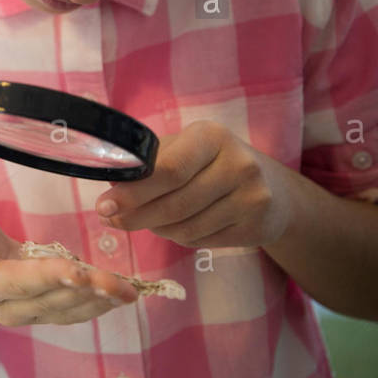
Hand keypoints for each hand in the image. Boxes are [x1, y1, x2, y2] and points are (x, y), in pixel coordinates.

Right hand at [0, 210, 135, 326]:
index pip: (20, 282)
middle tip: (119, 284)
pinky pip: (75, 313)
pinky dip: (100, 304)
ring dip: (100, 301)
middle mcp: (7, 309)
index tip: (79, 271)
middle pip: (51, 300)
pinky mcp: (46, 315)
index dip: (49, 277)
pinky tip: (121, 295)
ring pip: (69, 311)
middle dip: (88, 291)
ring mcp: (28, 316)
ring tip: (128, 291)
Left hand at [96, 120, 293, 248]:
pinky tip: (176, 228)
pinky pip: (201, 241)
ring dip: (156, 228)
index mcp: (212, 136)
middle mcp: (239, 163)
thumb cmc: (211, 165)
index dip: (133, 191)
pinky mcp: (258, 226)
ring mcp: (253, 196)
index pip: (168, 169)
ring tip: (146, 221)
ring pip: (185, 227)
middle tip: (110, 220)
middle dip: (135, 215)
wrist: (273, 189)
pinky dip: (179, 238)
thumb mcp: (185, 150)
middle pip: (174, 203)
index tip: (104, 204)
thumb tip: (110, 186)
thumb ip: (150, 164)